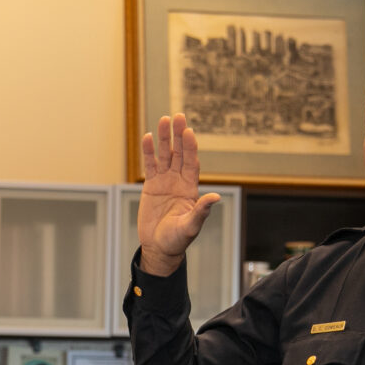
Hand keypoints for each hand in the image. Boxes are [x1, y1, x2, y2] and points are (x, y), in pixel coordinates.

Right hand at [138, 113, 219, 276]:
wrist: (159, 247)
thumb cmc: (177, 239)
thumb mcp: (191, 226)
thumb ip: (201, 211)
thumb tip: (216, 198)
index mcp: (191, 188)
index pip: (191, 162)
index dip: (189, 147)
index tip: (188, 132)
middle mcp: (179, 181)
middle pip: (179, 153)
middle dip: (178, 135)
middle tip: (177, 116)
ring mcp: (165, 182)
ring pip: (164, 155)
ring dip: (163, 139)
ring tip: (163, 120)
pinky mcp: (151, 186)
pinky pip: (150, 165)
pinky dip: (149, 152)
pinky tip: (148, 138)